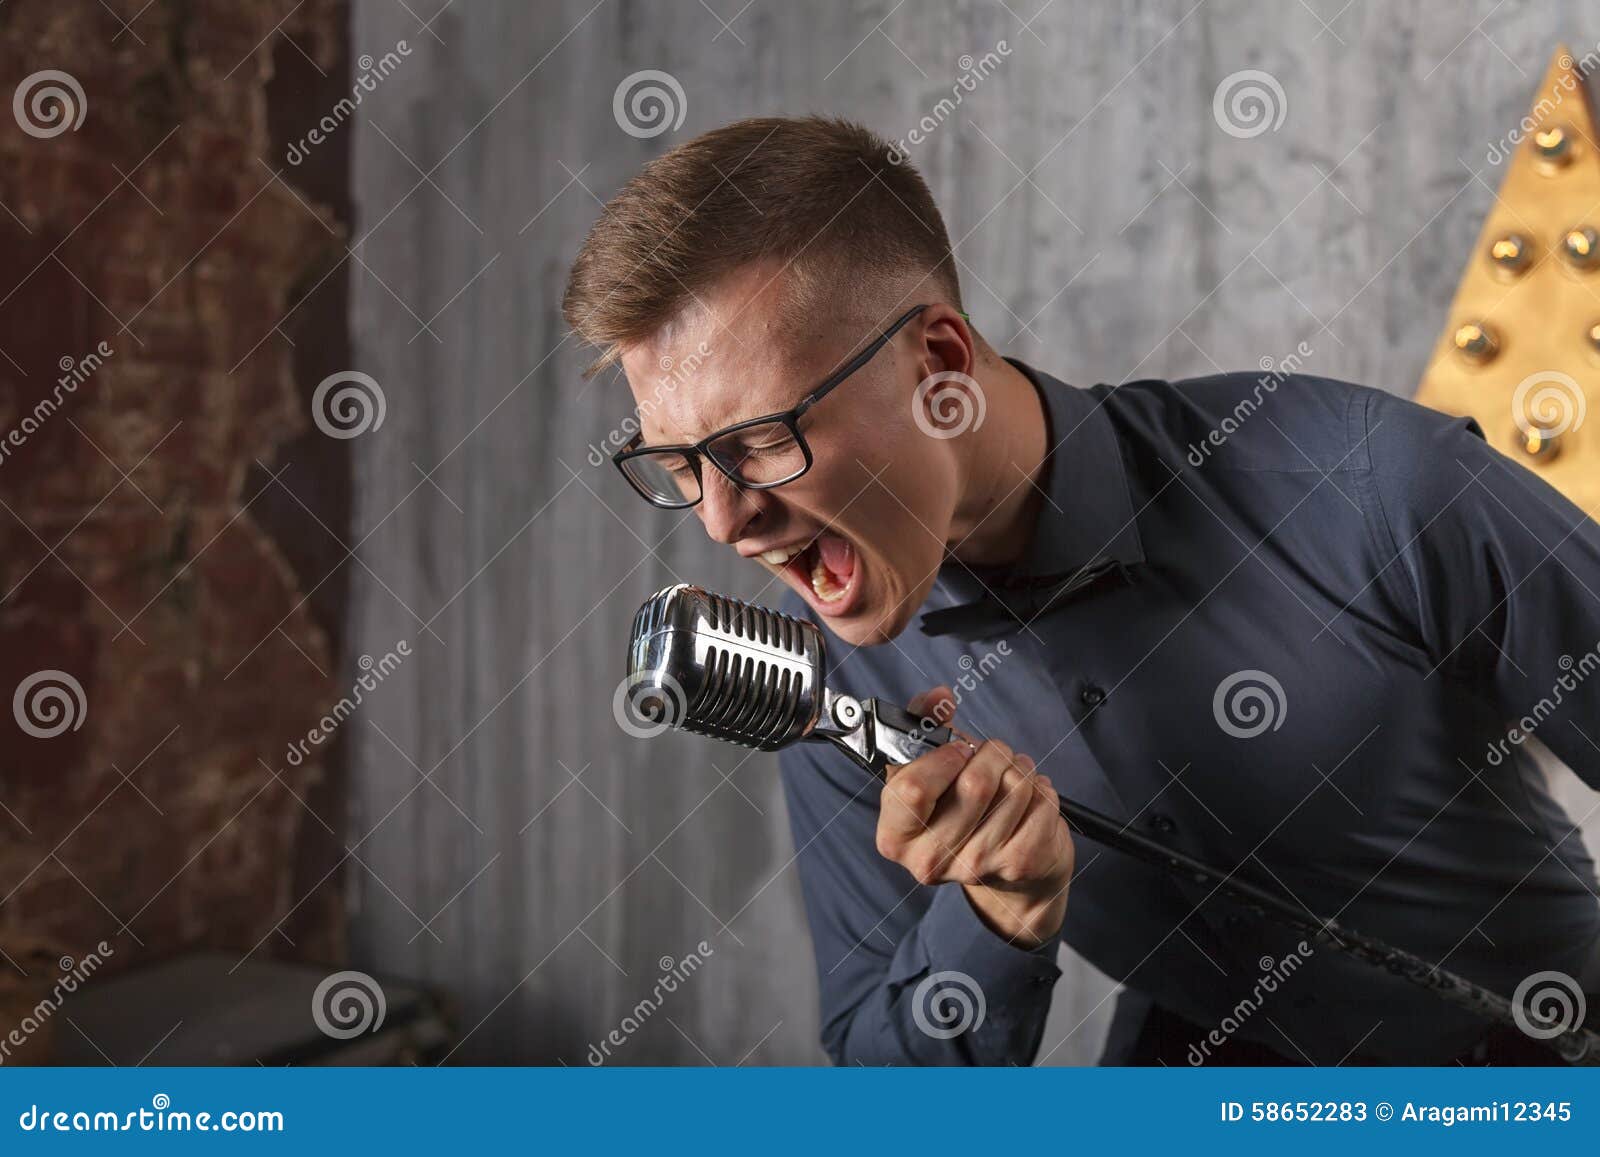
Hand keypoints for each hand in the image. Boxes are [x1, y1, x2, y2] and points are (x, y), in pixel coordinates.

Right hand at [873, 686, 1074, 947]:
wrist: (999, 868)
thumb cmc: (955, 806)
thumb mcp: (927, 767)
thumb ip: (924, 723)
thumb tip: (939, 696)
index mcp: (895, 836)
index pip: (914, 789)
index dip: (944, 757)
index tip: (959, 749)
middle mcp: (930, 860)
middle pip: (975, 784)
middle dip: (992, 753)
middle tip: (994, 755)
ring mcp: (977, 866)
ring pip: (1015, 787)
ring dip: (1019, 767)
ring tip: (1013, 773)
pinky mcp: (1019, 865)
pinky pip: (1043, 803)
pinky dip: (1042, 789)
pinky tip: (1031, 797)